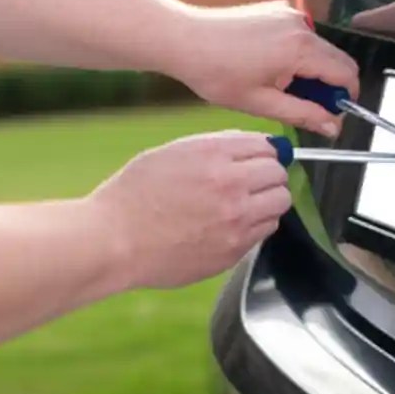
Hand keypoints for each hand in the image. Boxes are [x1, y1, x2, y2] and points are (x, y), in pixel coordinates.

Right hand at [89, 131, 290, 290]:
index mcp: (213, 154)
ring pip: (280, 202)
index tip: (256, 160)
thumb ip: (217, 146)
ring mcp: (236, 219)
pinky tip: (231, 225)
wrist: (114, 241)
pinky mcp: (235, 248)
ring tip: (242, 205)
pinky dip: (256, 225)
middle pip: (278, 173)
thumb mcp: (172, 153)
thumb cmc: (134, 196)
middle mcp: (230, 184)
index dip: (262, 153)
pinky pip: (266, 230)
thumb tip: (255, 145)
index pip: (266, 146)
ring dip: (267, 201)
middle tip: (251, 183)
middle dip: (267, 175)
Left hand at [172, 1, 359, 137]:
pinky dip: (297, 56)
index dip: (345, 100)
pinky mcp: (278, 11)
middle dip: (328, 87)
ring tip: (278, 87)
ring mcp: (290, 15)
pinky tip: (269, 68)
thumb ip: (303, 115)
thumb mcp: (261, 103)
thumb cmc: (215, 70)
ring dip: (310, 72)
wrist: (185, 39)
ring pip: (320, 50)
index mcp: (300, 49)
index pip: (346, 75)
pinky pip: (302, 37)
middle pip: (338, 60)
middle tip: (304, 107)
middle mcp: (301, 26)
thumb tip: (331, 126)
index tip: (332, 116)